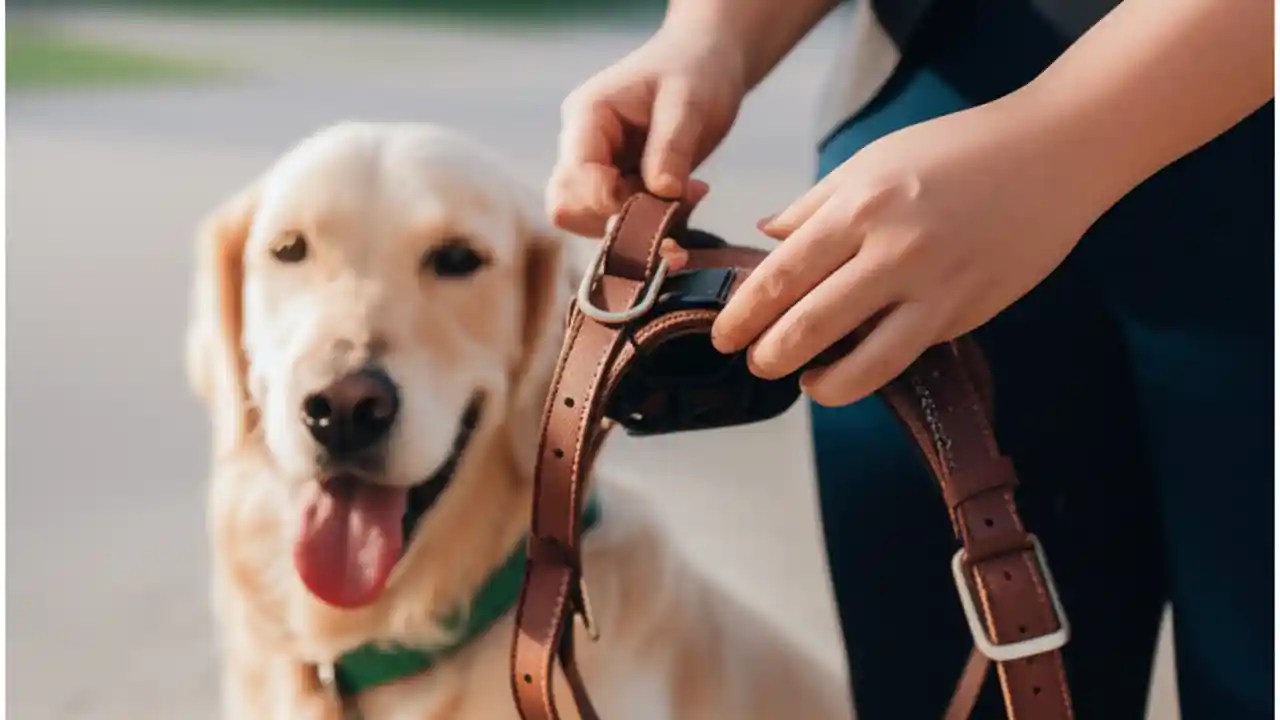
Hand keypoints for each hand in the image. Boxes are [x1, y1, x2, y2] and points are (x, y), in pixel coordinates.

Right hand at [548, 26, 747, 235]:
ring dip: (643, 224)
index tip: (660, 199)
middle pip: (569, 208)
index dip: (611, 203)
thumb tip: (662, 192)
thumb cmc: (695, 70)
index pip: (573, 181)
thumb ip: (671, 146)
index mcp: (587, 117)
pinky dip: (656, 221)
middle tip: (674, 203)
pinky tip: (689, 194)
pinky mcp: (619, 183)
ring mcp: (598, 167)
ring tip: (689, 193)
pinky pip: (623, 219)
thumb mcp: (689, 102)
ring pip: (594, 221)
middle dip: (620, 219)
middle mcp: (582, 146)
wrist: (707, 62)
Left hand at [711, 98, 1102, 406]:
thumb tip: (765, 235)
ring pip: (862, 363)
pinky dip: (869, 371)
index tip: (724, 334)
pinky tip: (850, 368)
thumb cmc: (956, 150)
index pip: (782, 275)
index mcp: (860, 206)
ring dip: (820, 383)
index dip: (744, 313)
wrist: (1052, 154)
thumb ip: (814, 204)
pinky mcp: (966, 314)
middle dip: (768, 354)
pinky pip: (905, 354)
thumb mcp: (873, 160)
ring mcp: (934, 289)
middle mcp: (893, 251)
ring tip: (802, 380)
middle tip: (753, 362)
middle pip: (809, 324)